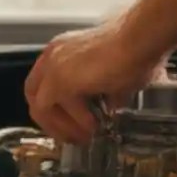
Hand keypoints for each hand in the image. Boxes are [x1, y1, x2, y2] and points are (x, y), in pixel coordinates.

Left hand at [24, 18, 167, 143]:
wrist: (142, 39)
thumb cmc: (139, 49)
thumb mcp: (117, 73)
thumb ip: (107, 89)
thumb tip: (111, 105)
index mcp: (66, 50)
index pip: (45, 83)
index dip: (55, 106)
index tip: (71, 124)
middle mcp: (54, 55)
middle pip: (34, 94)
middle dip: (51, 120)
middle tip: (72, 137)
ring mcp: (53, 67)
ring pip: (40, 105)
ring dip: (61, 126)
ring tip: (85, 136)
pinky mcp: (59, 80)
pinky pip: (52, 109)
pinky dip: (71, 122)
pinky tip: (93, 125)